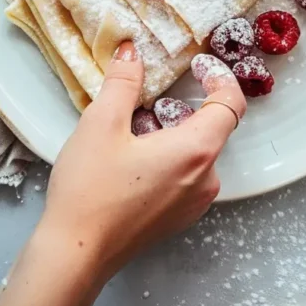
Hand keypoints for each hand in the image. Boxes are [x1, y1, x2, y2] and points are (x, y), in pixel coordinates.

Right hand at [39, 41, 245, 283]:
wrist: (75, 255)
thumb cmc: (90, 188)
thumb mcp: (102, 123)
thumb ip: (123, 82)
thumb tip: (131, 51)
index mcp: (197, 151)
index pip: (230, 105)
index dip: (220, 78)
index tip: (198, 65)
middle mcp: (207, 179)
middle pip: (211, 128)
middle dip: (183, 106)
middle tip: (147, 99)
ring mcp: (195, 203)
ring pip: (195, 153)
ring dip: (172, 133)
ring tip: (131, 131)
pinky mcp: (178, 219)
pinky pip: (185, 176)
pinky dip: (168, 158)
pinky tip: (131, 161)